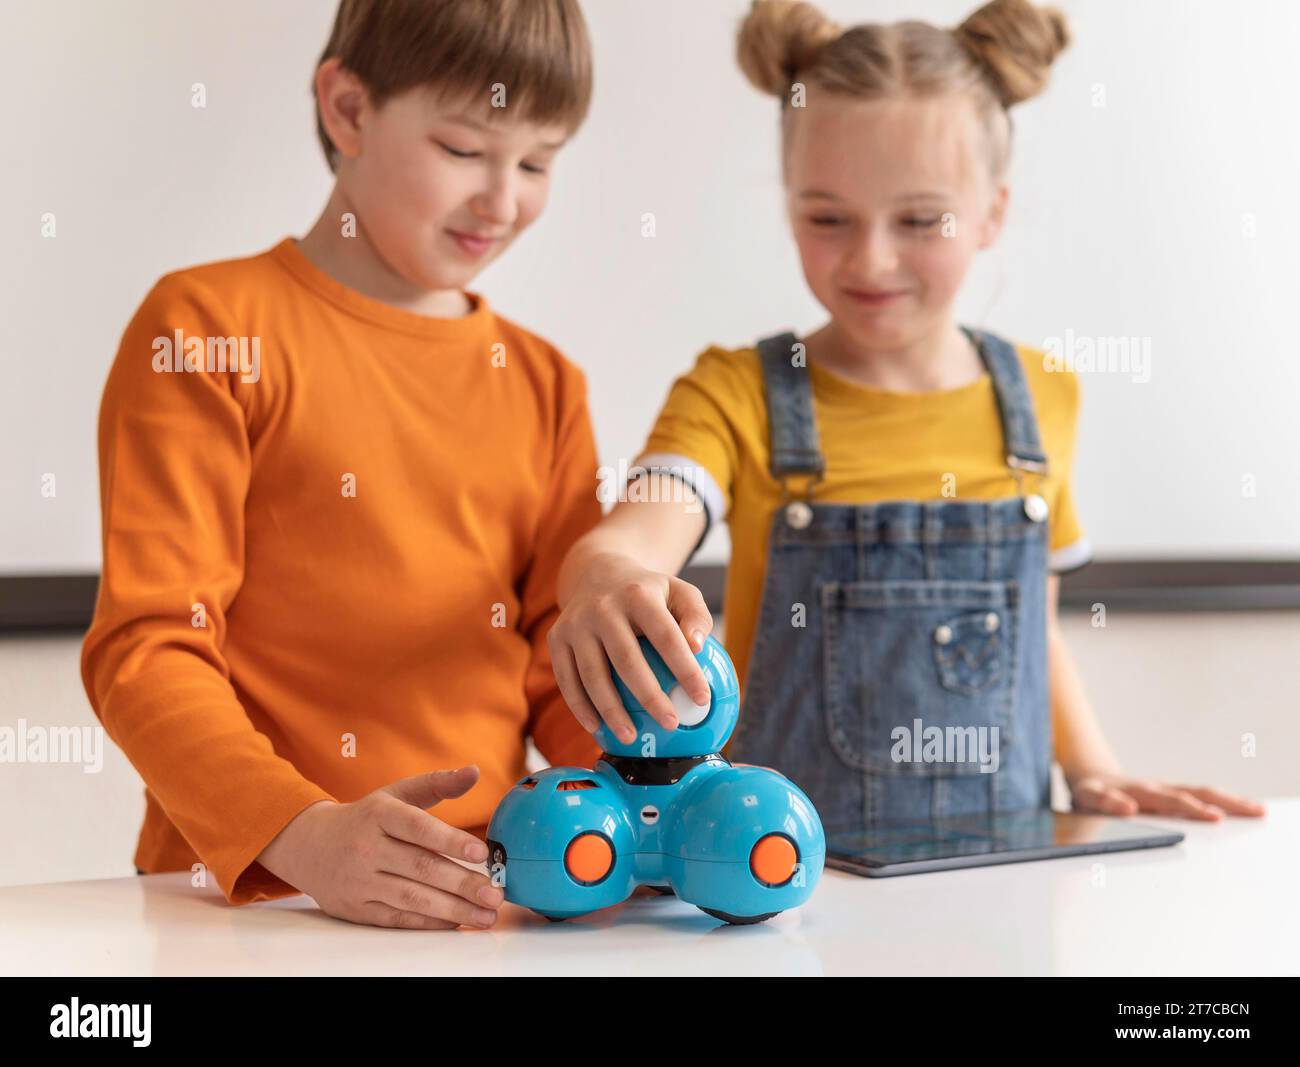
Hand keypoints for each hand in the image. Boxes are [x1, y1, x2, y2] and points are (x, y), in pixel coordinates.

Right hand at [256, 767, 503, 928]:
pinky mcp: (356, 909)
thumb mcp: (396, 794)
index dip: (450, 840)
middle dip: (461, 884)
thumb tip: (475, 771)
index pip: (417, 828)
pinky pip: (397, 918)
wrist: (309, 846)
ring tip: (485, 916)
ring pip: (411, 898)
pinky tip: (456, 923)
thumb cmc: (366, 818)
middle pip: (419, 868)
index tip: (481, 852)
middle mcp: (366, 848)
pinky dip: (428, 922)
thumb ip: (437, 783)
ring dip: (452, 910)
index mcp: (379, 814)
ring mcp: (360, 881)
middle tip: (495, 895)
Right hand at [549, 551, 712, 742]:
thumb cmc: (647, 593)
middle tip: (669, 723)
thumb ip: (696, 616)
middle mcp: (602, 607)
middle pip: (626, 659)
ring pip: (592, 674)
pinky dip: (580, 707)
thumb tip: (697, 646)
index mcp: (638, 595)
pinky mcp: (556, 638)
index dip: (685, 669)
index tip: (702, 699)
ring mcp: (575, 623)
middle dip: (649, 696)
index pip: (666, 636)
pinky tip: (597, 728)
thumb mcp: (679, 592)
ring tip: (631, 737)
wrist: (597, 573)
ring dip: (611, 710)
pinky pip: (567, 679)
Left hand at [1068, 771, 1266, 820]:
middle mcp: (1156, 788)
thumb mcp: (1089, 797)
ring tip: (1256, 809)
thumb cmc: (1092, 793)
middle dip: (1218, 804)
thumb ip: (1106, 801)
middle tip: (1245, 814)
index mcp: (1138, 791)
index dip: (1188, 808)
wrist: (1093, 778)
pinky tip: (1245, 807)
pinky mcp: (1173, 794)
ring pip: (1202, 793)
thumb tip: (1130, 808)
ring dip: (1229, 801)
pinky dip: (1225, 801)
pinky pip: (1202, 796)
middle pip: (1192, 794)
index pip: (1168, 800)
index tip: (1211, 817)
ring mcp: (1167, 790)